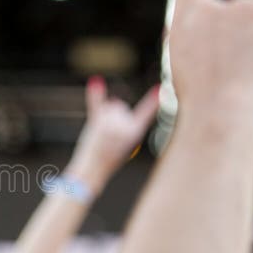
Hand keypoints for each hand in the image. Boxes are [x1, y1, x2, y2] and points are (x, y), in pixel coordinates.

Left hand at [67, 76, 158, 191]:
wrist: (92, 170)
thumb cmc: (110, 158)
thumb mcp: (125, 141)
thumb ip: (123, 121)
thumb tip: (114, 101)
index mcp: (135, 132)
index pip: (146, 112)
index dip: (153, 101)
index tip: (160, 88)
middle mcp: (124, 126)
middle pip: (120, 106)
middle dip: (114, 116)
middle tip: (108, 138)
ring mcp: (109, 123)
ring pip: (109, 105)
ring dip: (104, 115)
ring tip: (100, 134)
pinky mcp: (94, 123)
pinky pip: (95, 104)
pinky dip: (95, 93)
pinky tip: (96, 82)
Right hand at [168, 0, 252, 132]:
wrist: (220, 120)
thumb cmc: (208, 109)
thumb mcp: (195, 76)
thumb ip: (216, 49)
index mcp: (183, 21)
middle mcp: (210, 8)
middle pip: (235, 15)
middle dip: (240, 50)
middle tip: (228, 82)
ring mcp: (238, 10)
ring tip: (244, 83)